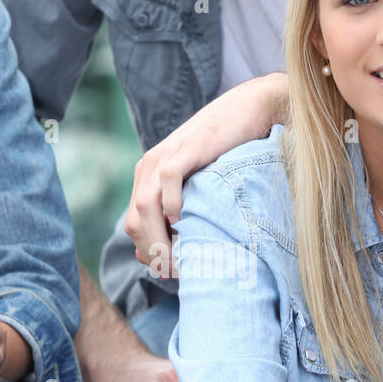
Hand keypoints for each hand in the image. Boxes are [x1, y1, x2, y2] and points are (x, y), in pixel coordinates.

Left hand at [124, 72, 286, 276]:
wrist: (249, 109)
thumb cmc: (230, 151)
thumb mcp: (199, 184)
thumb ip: (179, 210)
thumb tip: (160, 251)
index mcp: (148, 176)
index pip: (133, 224)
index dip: (146, 252)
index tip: (168, 272)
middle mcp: (149, 166)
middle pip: (134, 220)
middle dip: (150, 251)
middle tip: (173, 272)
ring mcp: (165, 156)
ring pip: (144, 206)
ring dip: (158, 238)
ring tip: (176, 259)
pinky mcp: (186, 149)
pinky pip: (167, 180)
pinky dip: (171, 204)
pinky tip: (183, 220)